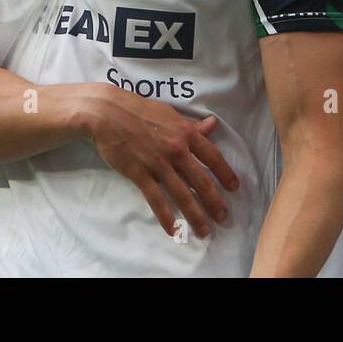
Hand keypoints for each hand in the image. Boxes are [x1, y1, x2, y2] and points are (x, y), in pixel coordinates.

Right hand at [82, 86, 240, 238]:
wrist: (108, 113)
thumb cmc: (140, 111)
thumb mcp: (171, 114)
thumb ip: (192, 125)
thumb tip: (213, 124)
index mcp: (186, 133)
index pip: (212, 156)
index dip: (225, 173)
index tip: (234, 187)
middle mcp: (177, 150)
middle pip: (201, 181)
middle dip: (214, 201)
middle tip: (223, 217)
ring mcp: (158, 164)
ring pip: (182, 194)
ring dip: (195, 215)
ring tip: (204, 231)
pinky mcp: (140, 174)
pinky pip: (156, 200)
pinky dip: (166, 217)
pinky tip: (173, 230)